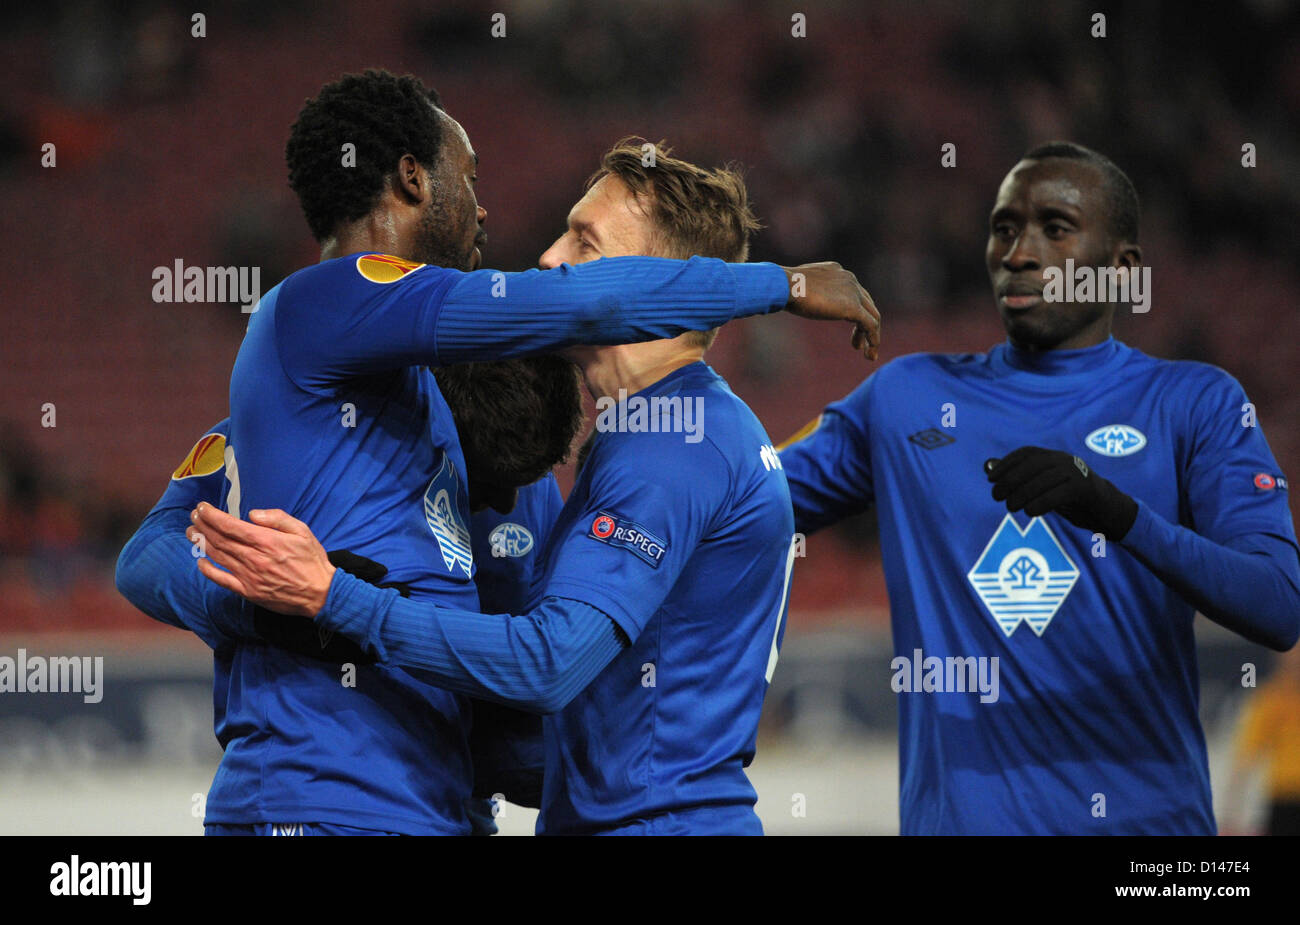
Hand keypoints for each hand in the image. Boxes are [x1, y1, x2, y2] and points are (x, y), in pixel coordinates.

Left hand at [187, 503, 335, 617]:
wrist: (320, 593)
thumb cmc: (312, 560)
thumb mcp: (302, 531)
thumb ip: (277, 518)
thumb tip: (252, 514)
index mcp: (267, 541)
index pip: (230, 525)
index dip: (212, 515)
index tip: (202, 507)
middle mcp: (254, 558)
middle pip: (220, 539)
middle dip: (203, 525)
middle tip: (194, 516)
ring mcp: (249, 576)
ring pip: (218, 556)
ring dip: (201, 543)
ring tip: (192, 532)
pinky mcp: (248, 592)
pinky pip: (222, 580)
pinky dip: (209, 571)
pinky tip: (200, 562)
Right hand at [780, 262, 880, 360]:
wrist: (785, 285)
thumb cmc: (783, 287)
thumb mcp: (799, 288)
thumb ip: (807, 293)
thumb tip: (797, 299)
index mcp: (837, 272)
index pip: (854, 292)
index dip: (854, 311)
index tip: (849, 328)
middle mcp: (849, 279)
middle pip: (867, 304)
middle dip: (865, 325)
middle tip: (857, 345)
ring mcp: (853, 292)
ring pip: (872, 316)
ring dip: (872, 337)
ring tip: (867, 354)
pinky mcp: (853, 307)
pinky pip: (870, 326)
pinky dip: (873, 340)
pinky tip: (869, 353)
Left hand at [984, 447, 1137, 539]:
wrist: (1106, 511)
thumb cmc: (1069, 499)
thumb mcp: (1042, 487)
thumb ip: (1019, 478)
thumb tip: (988, 468)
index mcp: (1054, 456)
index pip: (1027, 453)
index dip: (1007, 463)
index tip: (991, 479)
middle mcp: (1065, 459)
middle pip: (1034, 464)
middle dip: (1011, 479)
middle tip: (996, 496)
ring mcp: (1078, 472)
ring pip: (1045, 479)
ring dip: (1023, 493)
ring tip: (1011, 507)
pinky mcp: (1086, 489)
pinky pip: (1060, 493)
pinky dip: (1041, 502)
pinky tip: (1029, 512)